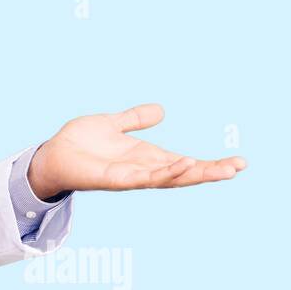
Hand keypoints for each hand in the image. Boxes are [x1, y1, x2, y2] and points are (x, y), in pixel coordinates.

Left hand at [27, 103, 245, 199]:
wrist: (52, 154)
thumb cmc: (80, 143)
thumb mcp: (113, 125)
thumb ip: (135, 119)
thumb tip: (161, 110)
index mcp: (146, 158)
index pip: (185, 163)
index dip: (210, 164)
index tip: (238, 162)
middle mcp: (142, 170)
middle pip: (184, 174)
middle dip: (211, 172)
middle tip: (239, 167)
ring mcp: (130, 177)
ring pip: (168, 179)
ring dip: (192, 173)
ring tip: (217, 168)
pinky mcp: (114, 179)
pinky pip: (143, 178)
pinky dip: (164, 172)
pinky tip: (182, 164)